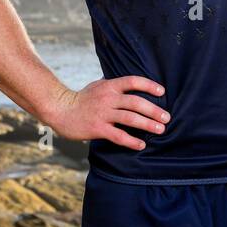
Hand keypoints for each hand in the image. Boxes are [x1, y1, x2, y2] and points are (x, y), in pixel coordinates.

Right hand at [46, 75, 170, 150]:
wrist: (59, 109)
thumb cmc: (81, 98)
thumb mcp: (97, 86)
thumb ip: (113, 85)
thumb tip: (129, 83)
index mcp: (109, 86)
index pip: (133, 81)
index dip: (149, 85)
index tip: (162, 91)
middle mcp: (108, 98)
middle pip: (136, 102)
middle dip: (154, 110)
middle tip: (167, 117)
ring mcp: (103, 114)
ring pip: (130, 118)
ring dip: (147, 124)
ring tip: (160, 129)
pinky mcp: (97, 128)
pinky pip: (118, 135)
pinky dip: (131, 141)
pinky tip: (141, 144)